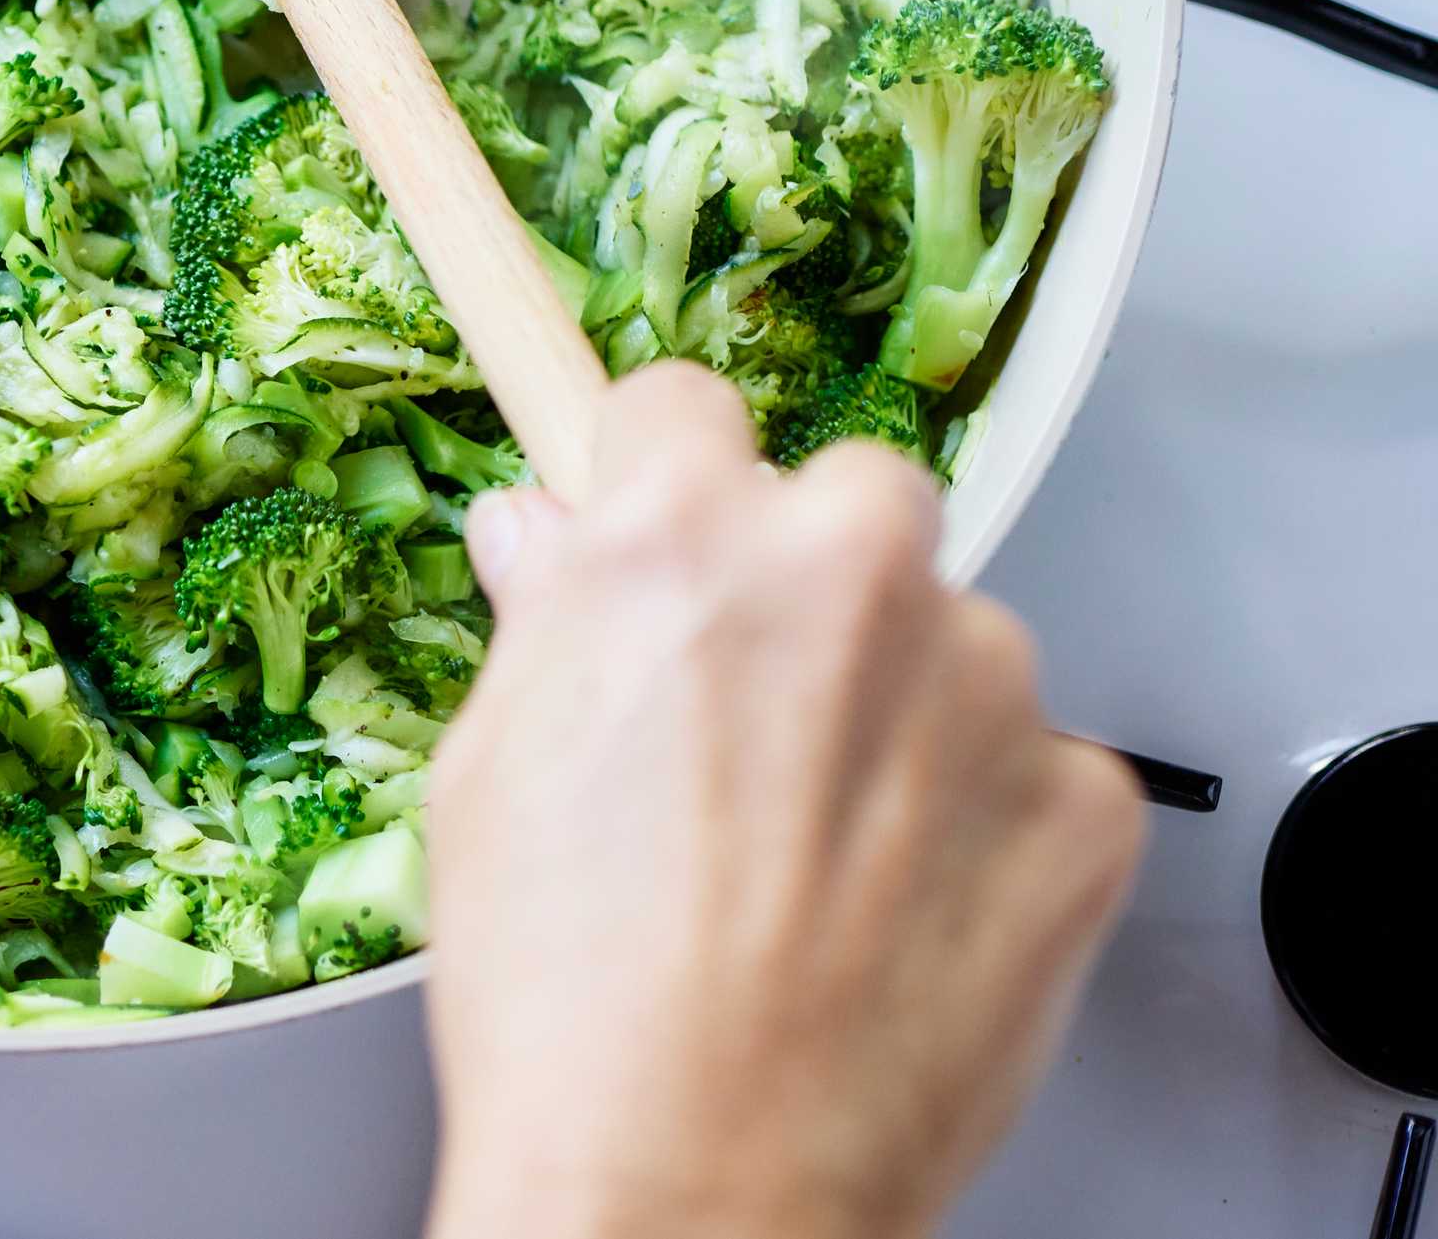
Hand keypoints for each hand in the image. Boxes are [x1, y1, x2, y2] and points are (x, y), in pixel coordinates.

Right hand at [420, 364, 1143, 1238]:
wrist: (696, 1181)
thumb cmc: (570, 999)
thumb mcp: (487, 774)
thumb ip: (545, 625)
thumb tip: (546, 543)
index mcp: (676, 541)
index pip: (684, 407)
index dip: (661, 483)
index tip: (664, 539)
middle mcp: (844, 577)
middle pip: (853, 495)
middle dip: (812, 577)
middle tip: (756, 708)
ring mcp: (983, 686)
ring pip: (957, 637)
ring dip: (906, 707)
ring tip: (822, 856)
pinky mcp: (1082, 802)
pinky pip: (1043, 765)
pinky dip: (987, 822)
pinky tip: (902, 913)